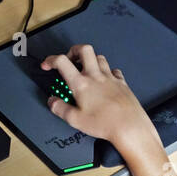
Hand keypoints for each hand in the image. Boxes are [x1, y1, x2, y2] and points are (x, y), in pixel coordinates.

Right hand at [40, 44, 171, 175]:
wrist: (129, 126)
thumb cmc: (104, 123)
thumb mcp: (75, 120)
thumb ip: (60, 108)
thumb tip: (52, 101)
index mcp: (81, 84)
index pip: (62, 62)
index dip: (51, 60)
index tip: (47, 65)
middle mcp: (96, 76)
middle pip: (85, 49)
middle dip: (73, 50)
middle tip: (69, 59)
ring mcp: (110, 78)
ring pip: (99, 57)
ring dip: (90, 59)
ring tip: (85, 69)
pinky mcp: (122, 83)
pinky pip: (114, 70)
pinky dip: (107, 71)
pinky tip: (105, 79)